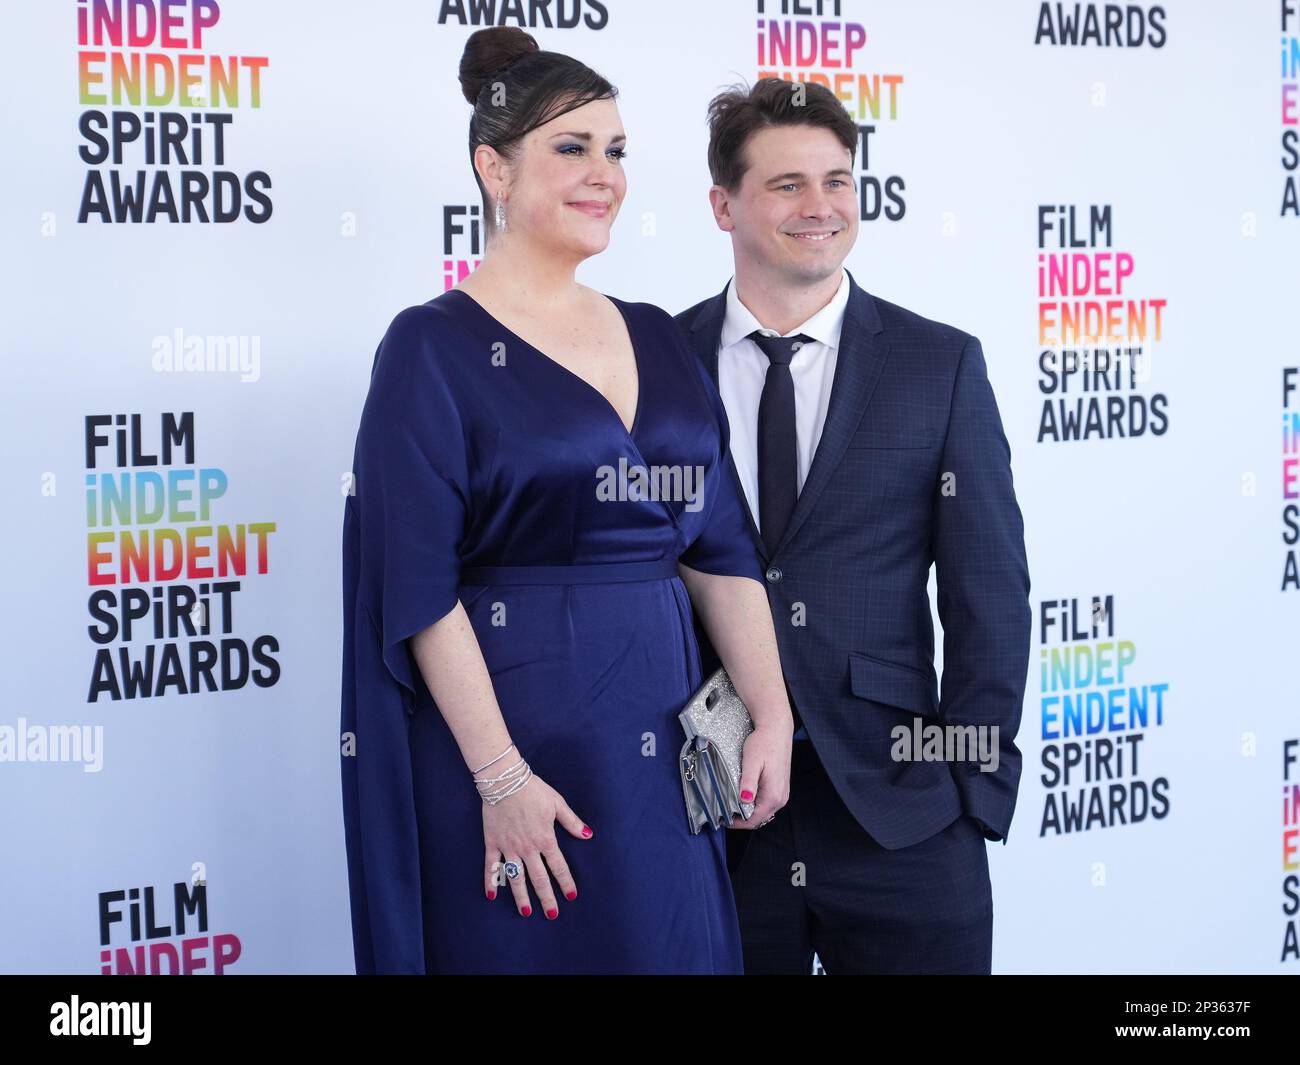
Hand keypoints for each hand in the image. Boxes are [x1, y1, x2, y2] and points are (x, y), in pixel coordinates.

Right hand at [482, 773, 590, 917]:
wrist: (505, 780)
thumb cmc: (533, 790)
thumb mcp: (557, 803)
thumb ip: (572, 822)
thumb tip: (588, 835)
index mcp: (545, 838)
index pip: (558, 866)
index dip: (566, 882)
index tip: (571, 896)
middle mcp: (527, 847)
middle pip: (538, 878)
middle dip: (546, 897)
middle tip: (552, 914)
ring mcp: (508, 847)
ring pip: (515, 877)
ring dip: (521, 896)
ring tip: (526, 912)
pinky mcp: (492, 843)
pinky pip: (491, 866)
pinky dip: (490, 881)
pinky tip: (492, 896)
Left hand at [729, 722, 791, 830]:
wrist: (776, 730)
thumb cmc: (764, 743)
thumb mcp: (752, 762)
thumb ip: (748, 782)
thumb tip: (744, 800)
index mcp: (773, 795)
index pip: (753, 820)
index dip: (737, 823)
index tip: (723, 820)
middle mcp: (780, 798)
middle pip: (758, 818)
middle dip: (741, 819)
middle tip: (724, 812)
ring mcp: (781, 793)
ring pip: (762, 811)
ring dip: (747, 811)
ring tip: (731, 805)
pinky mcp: (780, 787)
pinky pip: (766, 803)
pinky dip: (754, 804)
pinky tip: (743, 796)